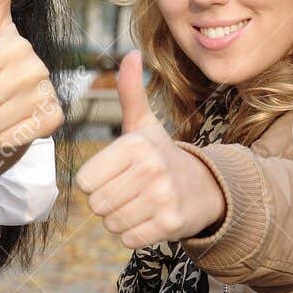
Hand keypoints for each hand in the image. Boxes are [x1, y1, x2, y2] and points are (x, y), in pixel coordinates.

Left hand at [75, 51, 224, 247]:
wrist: (208, 187)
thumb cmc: (163, 155)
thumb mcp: (145, 125)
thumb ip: (130, 92)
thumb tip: (131, 53)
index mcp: (135, 144)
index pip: (85, 181)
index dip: (96, 181)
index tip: (117, 174)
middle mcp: (150, 168)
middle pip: (96, 204)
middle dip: (108, 202)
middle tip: (130, 191)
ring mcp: (162, 197)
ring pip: (111, 223)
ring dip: (120, 219)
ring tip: (140, 204)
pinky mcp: (171, 224)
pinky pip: (128, 239)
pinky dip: (134, 234)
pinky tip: (150, 219)